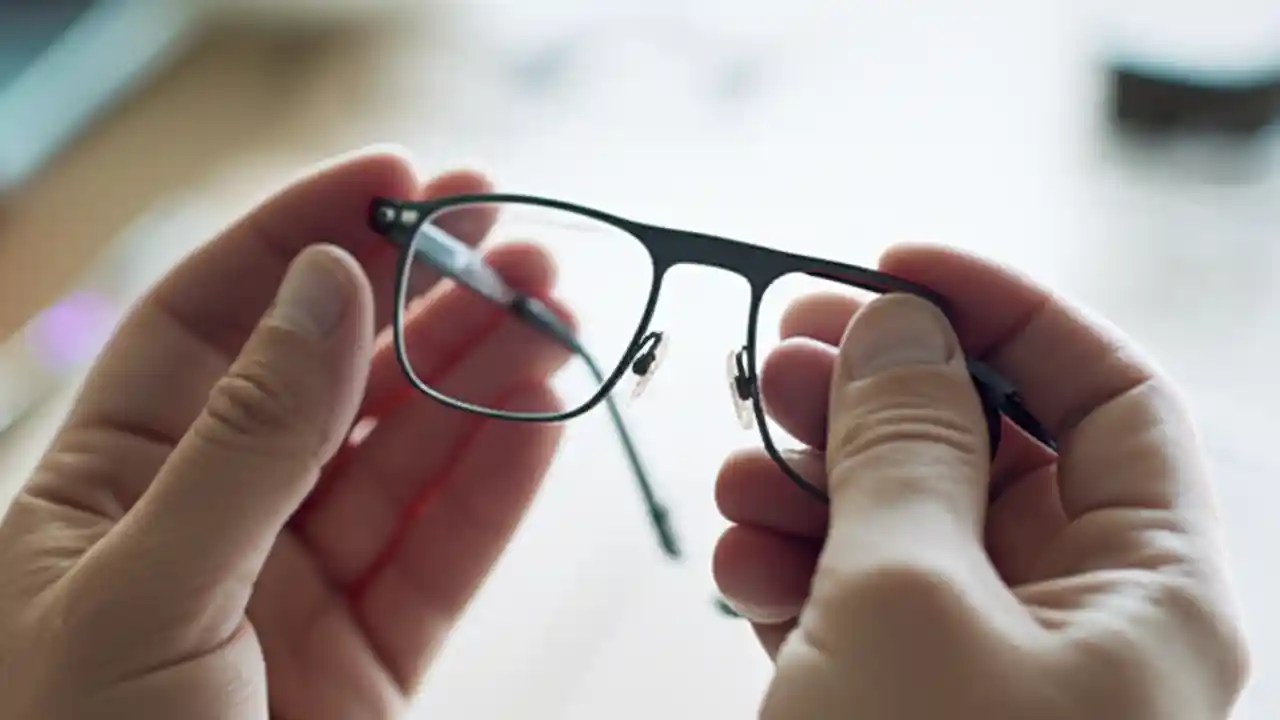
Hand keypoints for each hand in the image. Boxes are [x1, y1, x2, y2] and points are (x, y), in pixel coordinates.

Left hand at [0, 149, 571, 718]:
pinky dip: (500, 484)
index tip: (394, 180)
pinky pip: (445, 554)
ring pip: (404, 461)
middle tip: (507, 235)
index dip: (301, 239)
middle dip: (419, 300)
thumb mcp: (145, 588)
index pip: (210, 325)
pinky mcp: (372, 662)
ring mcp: (296, 596)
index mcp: (105, 492)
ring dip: (481, 378)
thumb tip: (326, 288)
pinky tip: (547, 411)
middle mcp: (207, 527)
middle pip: (331, 380)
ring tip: (554, 305)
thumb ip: (248, 439)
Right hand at [715, 246, 1249, 718]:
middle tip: (782, 360)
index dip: (1007, 312)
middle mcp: (1087, 626)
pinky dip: (799, 572)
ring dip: (813, 487)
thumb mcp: (906, 599)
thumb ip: (905, 448)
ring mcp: (995, 672)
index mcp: (1150, 595)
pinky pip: (864, 608)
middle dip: (876, 398)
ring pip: (911, 529)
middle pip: (989, 455)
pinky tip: (743, 560)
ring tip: (740, 475)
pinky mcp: (911, 707)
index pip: (1112, 397)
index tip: (894, 269)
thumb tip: (899, 329)